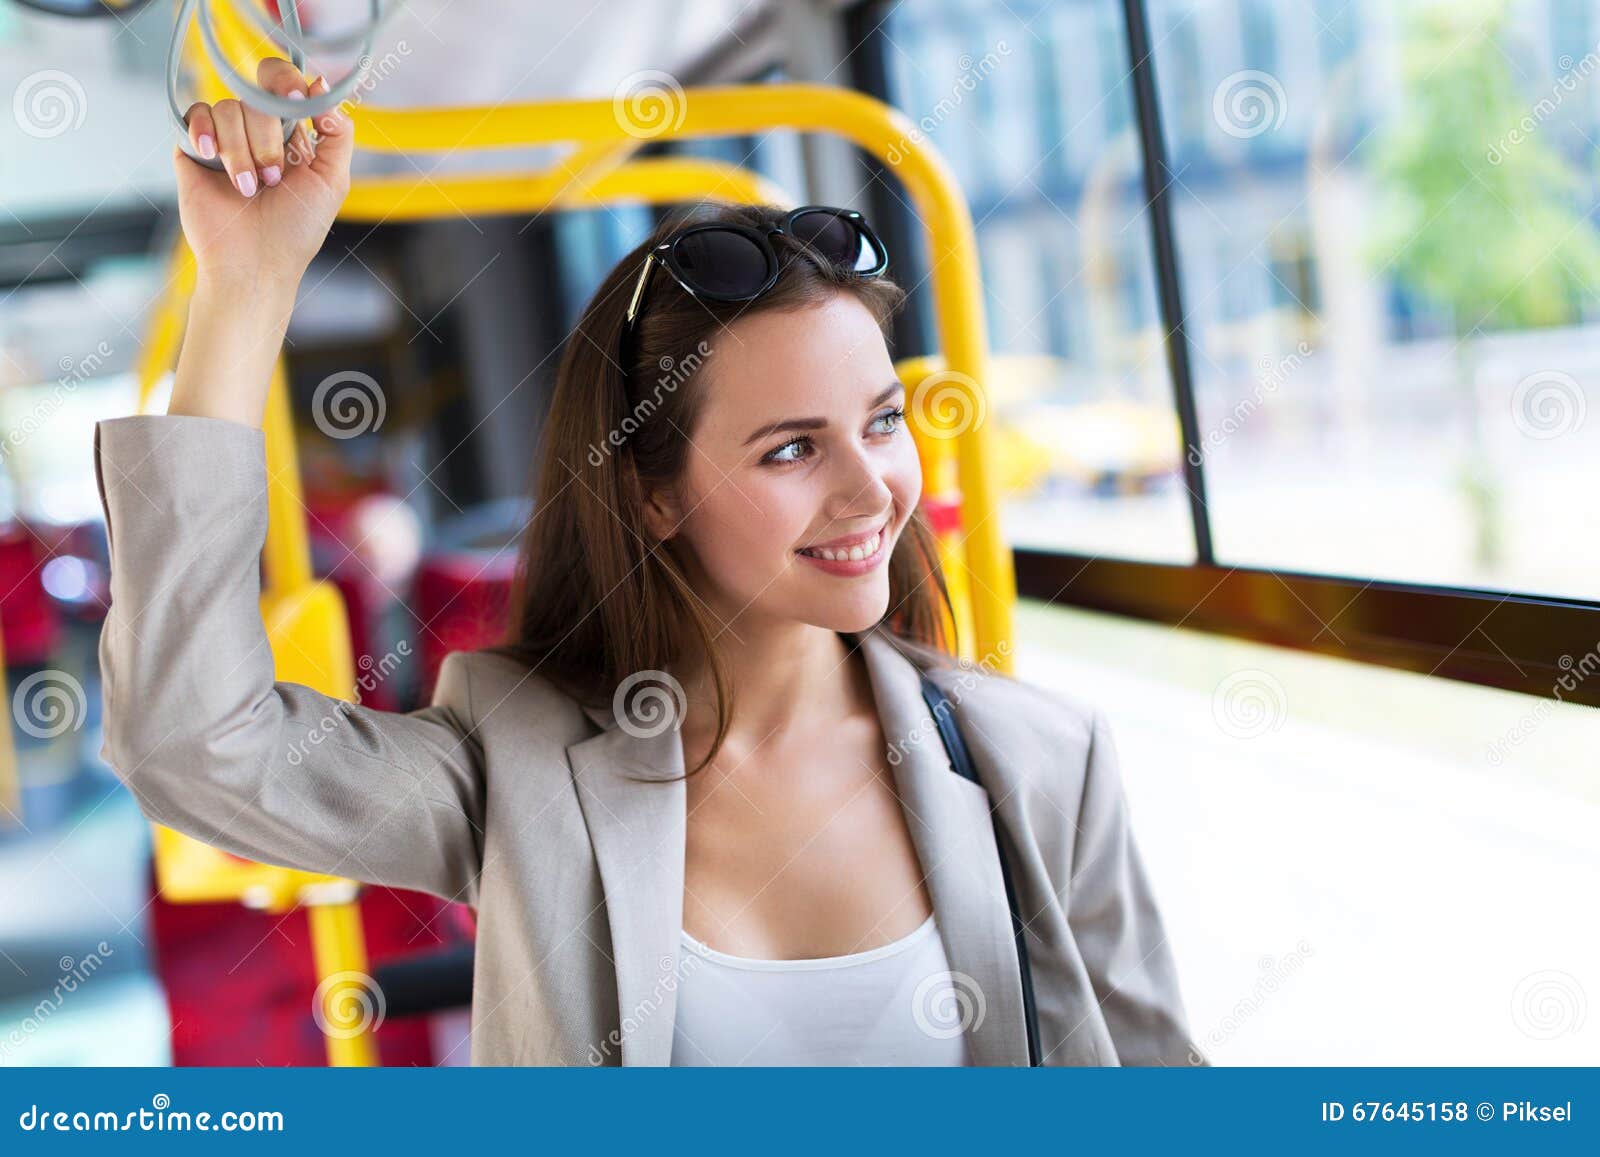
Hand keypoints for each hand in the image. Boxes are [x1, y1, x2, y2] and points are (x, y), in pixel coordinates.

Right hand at [173, 57, 353, 292]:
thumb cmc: (294, 231)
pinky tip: (211, 157)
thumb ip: (337, 133)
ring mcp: (224, 140)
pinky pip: (195, 115)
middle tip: (273, 176)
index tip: (297, 100)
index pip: (283, 84)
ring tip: (248, 188)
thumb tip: (321, 86)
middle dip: (269, 136)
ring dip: (242, 152)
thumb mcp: (332, 181)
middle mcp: (255, 133)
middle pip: (256, 94)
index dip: (287, 85)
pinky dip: (206, 133)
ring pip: (228, 108)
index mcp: (289, 135)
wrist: (254, 263)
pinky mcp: (193, 150)